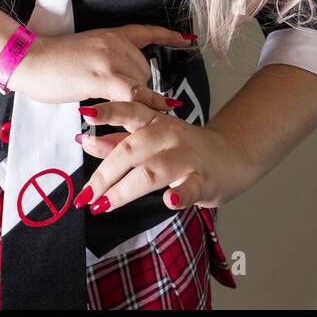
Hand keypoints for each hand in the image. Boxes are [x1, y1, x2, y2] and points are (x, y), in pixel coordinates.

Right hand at [6, 24, 193, 111]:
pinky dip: (143, 105)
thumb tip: (117, 79)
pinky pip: (132, 94)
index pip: (146, 32)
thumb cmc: (49, 63)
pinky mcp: (102, 76)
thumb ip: (105, 61)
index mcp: (110, 35)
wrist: (28, 60)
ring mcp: (109, 58)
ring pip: (141, 83)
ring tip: (124, 113)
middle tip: (122, 104)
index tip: (189, 40)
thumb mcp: (85, 53)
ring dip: (139, 102)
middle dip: (141, 89)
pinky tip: (150, 113)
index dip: (169, 37)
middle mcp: (115, 43)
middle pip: (146, 70)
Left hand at [74, 101, 247, 214]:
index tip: (84, 114)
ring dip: (125, 190)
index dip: (107, 112)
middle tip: (85, 196)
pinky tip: (169, 200)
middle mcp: (169, 135)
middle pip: (132, 150)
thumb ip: (118, 140)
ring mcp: (188, 157)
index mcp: (154, 122)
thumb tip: (84, 141)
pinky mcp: (204, 180)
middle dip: (104, 175)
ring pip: (152, 171)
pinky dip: (180, 194)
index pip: (129, 111)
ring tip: (104, 205)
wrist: (232, 156)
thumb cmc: (183, 150)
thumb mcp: (150, 138)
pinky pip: (191, 187)